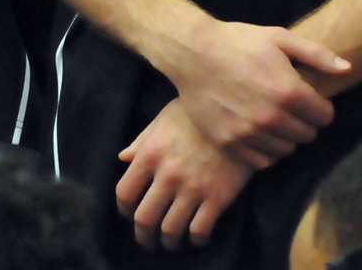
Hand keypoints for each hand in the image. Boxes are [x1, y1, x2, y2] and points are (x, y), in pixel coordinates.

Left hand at [116, 100, 253, 250]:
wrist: (238, 117)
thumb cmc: (195, 116)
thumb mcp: (162, 121)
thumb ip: (141, 142)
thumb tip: (123, 158)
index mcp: (149, 155)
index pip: (125, 193)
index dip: (124, 209)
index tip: (129, 215)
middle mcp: (167, 175)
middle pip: (145, 218)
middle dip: (143, 236)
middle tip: (147, 242)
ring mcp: (193, 188)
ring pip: (172, 229)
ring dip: (168, 242)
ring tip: (171, 245)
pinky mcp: (218, 197)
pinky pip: (201, 229)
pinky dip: (196, 239)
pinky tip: (197, 239)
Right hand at [161, 20, 346, 166]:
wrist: (190, 51)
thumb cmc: (236, 41)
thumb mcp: (278, 38)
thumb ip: (316, 54)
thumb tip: (347, 68)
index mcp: (289, 92)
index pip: (325, 116)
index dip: (319, 107)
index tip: (305, 99)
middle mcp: (271, 117)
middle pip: (307, 135)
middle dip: (302, 122)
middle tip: (285, 108)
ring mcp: (248, 132)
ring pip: (286, 150)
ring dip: (283, 138)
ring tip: (269, 120)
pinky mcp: (228, 142)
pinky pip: (261, 162)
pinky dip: (263, 152)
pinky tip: (255, 133)